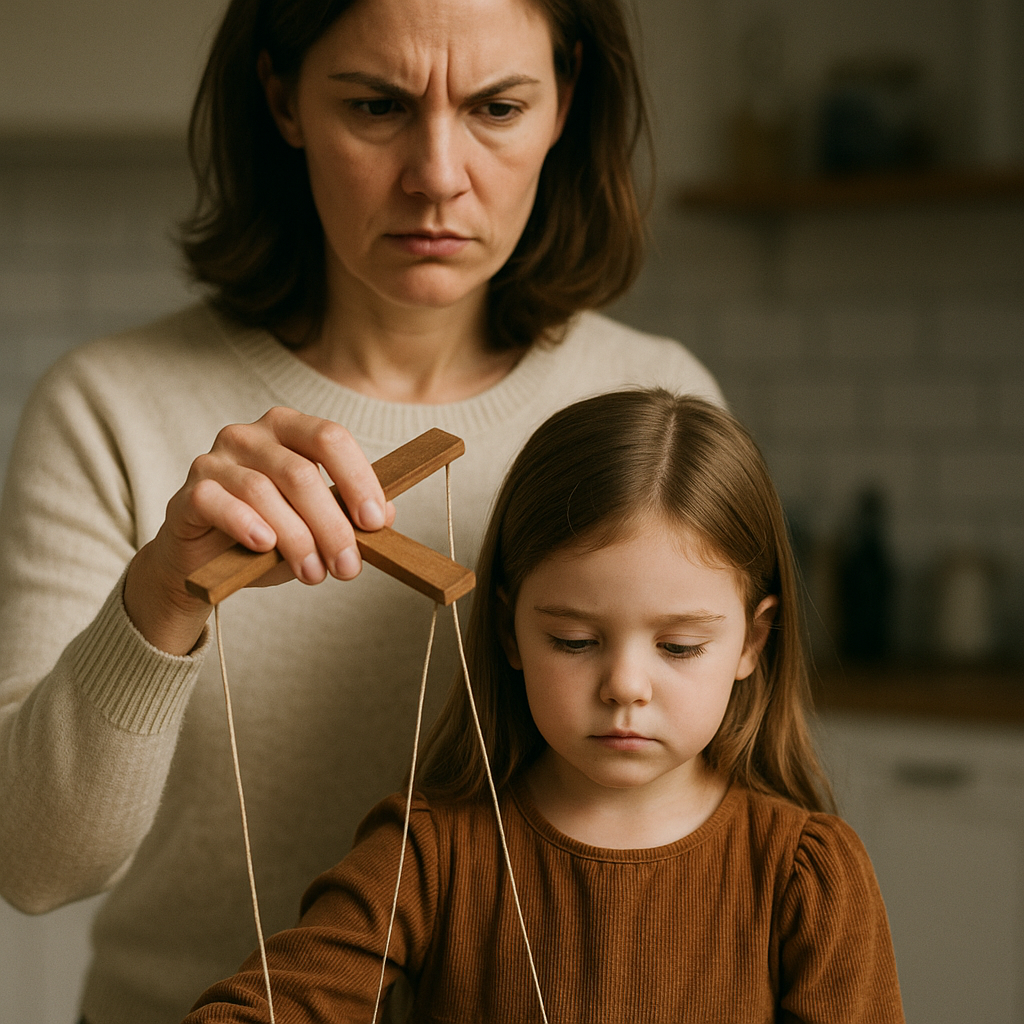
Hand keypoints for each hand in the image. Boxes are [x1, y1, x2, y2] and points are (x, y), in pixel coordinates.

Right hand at [124, 408, 394, 654]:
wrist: (205, 561)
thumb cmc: (267, 534)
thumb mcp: (315, 523)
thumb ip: (348, 514)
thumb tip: (387, 514)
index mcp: (289, 429)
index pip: (331, 438)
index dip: (358, 479)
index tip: (375, 522)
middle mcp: (250, 435)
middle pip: (301, 473)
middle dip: (331, 525)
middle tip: (348, 566)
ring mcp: (216, 460)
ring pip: (262, 491)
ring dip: (296, 539)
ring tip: (313, 574)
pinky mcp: (190, 492)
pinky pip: (219, 502)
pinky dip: (245, 523)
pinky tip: (264, 545)